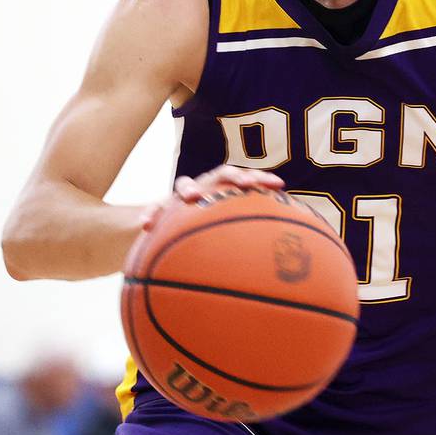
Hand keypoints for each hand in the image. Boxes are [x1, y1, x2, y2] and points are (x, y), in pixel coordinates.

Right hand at [139, 164, 284, 230]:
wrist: (174, 231)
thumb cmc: (211, 234)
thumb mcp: (233, 235)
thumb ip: (253, 238)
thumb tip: (289, 261)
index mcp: (227, 190)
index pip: (248, 178)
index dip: (262, 178)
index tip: (280, 184)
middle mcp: (207, 187)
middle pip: (221, 174)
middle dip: (234, 176)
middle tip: (246, 184)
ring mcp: (184, 195)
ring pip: (184, 184)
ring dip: (189, 188)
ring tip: (191, 197)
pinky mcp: (162, 207)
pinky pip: (154, 208)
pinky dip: (150, 214)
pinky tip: (146, 224)